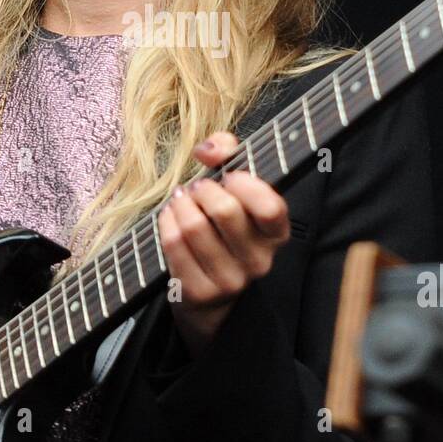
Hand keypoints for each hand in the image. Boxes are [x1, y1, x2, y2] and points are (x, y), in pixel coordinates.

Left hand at [159, 131, 291, 357]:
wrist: (210, 289)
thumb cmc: (224, 226)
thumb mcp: (235, 186)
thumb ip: (228, 152)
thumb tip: (209, 149)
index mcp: (276, 234)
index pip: (270, 208)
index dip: (245, 184)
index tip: (229, 176)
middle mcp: (259, 261)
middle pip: (225, 211)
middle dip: (202, 189)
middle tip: (197, 188)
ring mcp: (230, 280)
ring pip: (194, 226)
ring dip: (180, 203)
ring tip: (181, 200)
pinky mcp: (199, 292)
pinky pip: (174, 244)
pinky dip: (166, 222)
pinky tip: (169, 216)